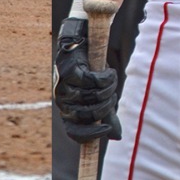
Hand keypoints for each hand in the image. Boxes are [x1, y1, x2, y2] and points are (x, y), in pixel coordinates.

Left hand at [53, 16, 120, 142]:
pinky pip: (95, 81)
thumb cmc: (88, 73)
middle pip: (89, 114)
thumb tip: (116, 137)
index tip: (106, 129)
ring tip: (111, 79)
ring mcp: (65, 86)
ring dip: (109, 88)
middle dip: (107, 106)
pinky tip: (109, 71)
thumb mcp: (97, 96)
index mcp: (66, 110)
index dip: (91, 134)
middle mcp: (63, 101)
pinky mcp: (71, 71)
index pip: (74, 132)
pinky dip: (107, 77)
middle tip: (112, 95)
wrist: (78, 42)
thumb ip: (106, 115)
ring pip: (95, 96)